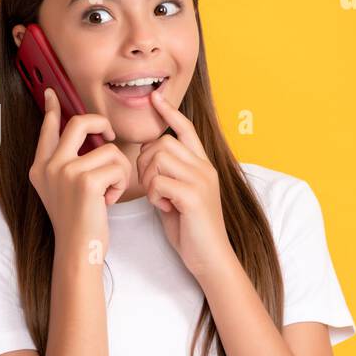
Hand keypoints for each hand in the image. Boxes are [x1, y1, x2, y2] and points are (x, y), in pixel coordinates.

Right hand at [29, 87, 132, 256]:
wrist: (78, 250)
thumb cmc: (78, 222)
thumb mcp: (63, 190)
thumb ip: (67, 164)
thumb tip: (83, 136)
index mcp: (40, 168)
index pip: (48, 129)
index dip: (52, 109)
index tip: (51, 94)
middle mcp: (48, 166)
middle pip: (79, 122)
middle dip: (101, 124)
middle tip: (110, 135)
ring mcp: (64, 172)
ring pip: (108, 149)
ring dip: (117, 170)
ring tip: (109, 191)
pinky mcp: (85, 181)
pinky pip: (116, 165)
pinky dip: (120, 183)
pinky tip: (110, 200)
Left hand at [137, 84, 233, 280]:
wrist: (211, 258)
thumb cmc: (190, 229)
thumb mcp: (178, 196)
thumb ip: (168, 175)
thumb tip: (149, 159)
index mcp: (203, 165)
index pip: (186, 130)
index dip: (170, 113)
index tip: (155, 97)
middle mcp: (205, 168)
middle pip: (162, 143)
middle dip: (145, 162)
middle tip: (150, 187)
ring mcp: (201, 181)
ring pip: (159, 158)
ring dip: (148, 178)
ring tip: (158, 198)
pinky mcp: (194, 196)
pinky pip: (159, 181)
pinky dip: (155, 195)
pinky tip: (164, 208)